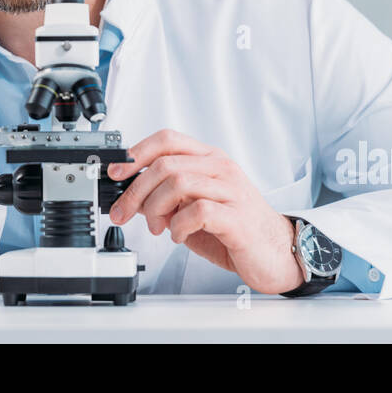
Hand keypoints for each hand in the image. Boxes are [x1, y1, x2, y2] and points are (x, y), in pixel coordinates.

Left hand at [106, 129, 305, 294]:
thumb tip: (129, 194)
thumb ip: (166, 197)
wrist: (276, 252)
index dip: (136, 153)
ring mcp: (232, 191)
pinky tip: (178, 235)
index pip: (167, 140)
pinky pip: (198, 211)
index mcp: (209, 160)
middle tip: (124, 212)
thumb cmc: (234, 228)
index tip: (115, 172)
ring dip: (155, 209)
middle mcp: (221, 169)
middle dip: (136, 190)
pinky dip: (178, 225)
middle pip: (166, 164)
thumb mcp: (192, 207)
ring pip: (179, 183)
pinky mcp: (238, 218)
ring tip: (158, 227)